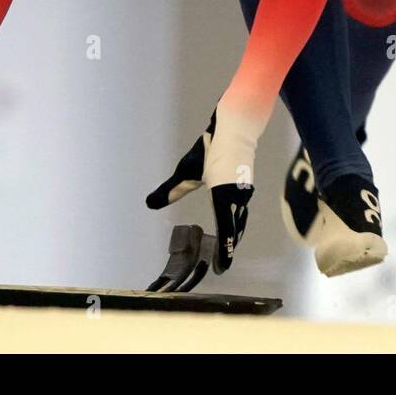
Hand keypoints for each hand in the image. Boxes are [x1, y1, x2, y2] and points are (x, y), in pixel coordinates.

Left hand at [146, 109, 253, 272]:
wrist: (236, 128)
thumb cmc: (210, 148)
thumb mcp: (186, 170)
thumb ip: (170, 189)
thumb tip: (150, 203)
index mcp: (222, 194)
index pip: (225, 229)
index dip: (224, 250)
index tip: (220, 267)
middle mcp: (236, 196)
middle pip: (234, 229)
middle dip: (227, 248)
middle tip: (220, 266)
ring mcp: (244, 192)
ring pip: (239, 220)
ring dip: (233, 237)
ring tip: (225, 251)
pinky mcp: (245, 188)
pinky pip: (241, 212)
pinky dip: (236, 224)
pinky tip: (232, 225)